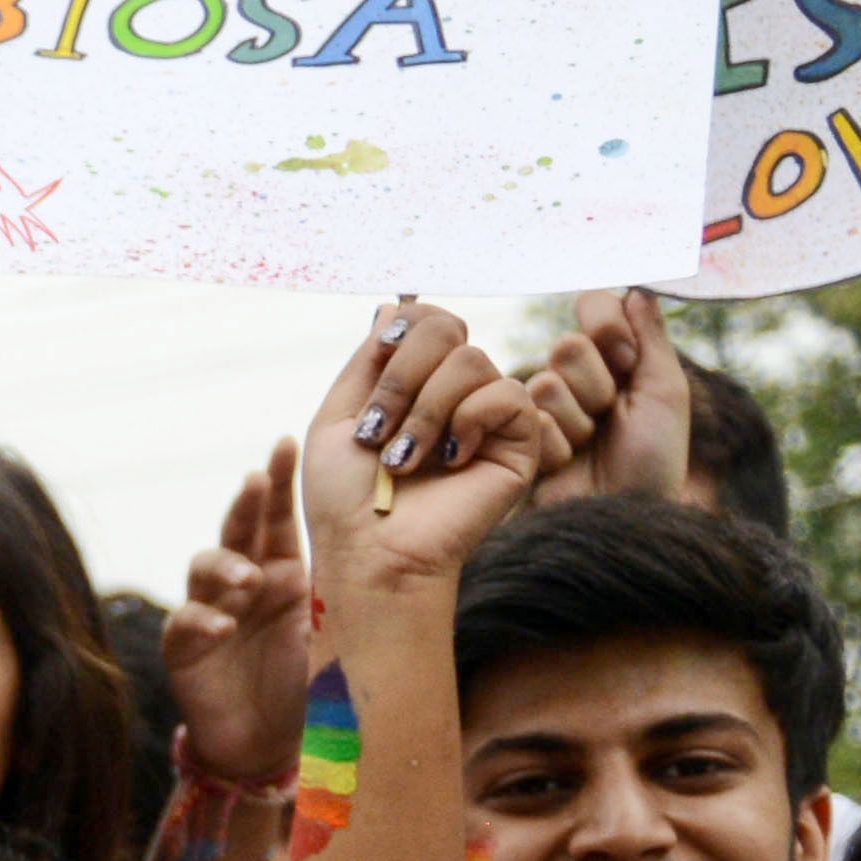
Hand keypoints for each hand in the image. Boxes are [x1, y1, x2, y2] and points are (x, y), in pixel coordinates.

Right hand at [159, 439, 313, 799]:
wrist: (274, 746)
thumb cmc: (309, 684)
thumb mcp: (333, 628)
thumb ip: (341, 585)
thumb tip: (387, 536)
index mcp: (282, 569)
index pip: (277, 515)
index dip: (278, 479)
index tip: (287, 442)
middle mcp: (244, 582)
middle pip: (238, 529)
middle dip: (245, 503)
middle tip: (256, 481)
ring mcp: (210, 611)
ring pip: (204, 567)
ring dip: (225, 566)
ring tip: (249, 578)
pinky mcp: (184, 649)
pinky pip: (184, 623)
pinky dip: (200, 620)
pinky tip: (221, 626)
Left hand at [305, 301, 554, 608]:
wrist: (372, 555)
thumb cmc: (347, 500)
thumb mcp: (339, 418)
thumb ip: (369, 360)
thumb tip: (392, 305)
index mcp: (414, 384)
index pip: (424, 318)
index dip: (401, 332)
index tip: (375, 367)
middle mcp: (454, 392)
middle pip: (446, 328)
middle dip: (401, 378)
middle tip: (378, 432)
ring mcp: (488, 415)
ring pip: (471, 360)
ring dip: (425, 412)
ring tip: (404, 462)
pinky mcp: (521, 441)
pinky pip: (507, 394)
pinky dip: (468, 422)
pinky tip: (451, 462)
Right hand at [527, 288, 693, 506]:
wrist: (625, 519)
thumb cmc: (654, 461)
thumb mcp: (666, 393)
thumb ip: (653, 338)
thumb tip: (640, 288)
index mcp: (616, 358)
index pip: (595, 307)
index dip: (607, 330)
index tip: (626, 362)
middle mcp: (579, 377)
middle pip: (567, 346)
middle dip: (596, 387)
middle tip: (609, 417)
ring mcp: (547, 408)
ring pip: (545, 385)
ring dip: (577, 422)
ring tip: (589, 447)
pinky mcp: (520, 437)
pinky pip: (529, 420)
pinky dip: (557, 446)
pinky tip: (566, 465)